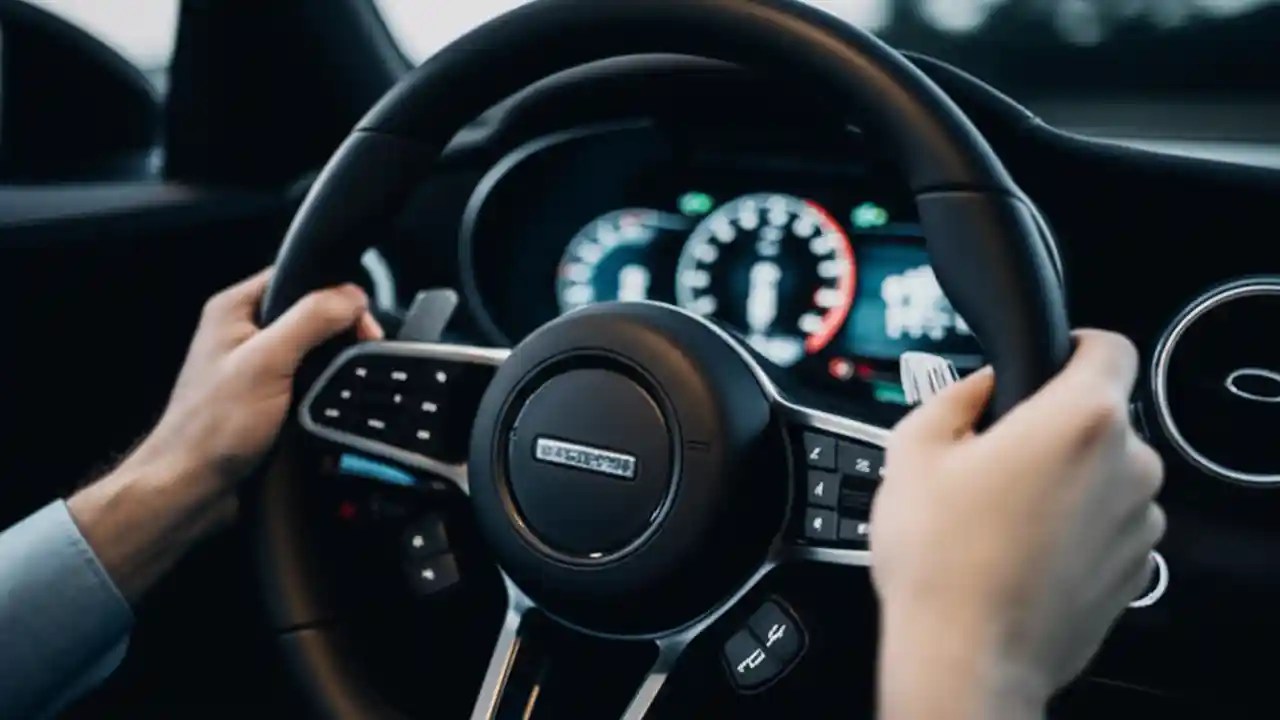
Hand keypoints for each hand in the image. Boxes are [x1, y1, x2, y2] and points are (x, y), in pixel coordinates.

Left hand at [124, 268, 382, 490]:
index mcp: (235, 308)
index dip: (335, 294)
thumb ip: (310, 320)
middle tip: (362, 354)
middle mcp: (244, 330)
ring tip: (348, 382)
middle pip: (310, 312)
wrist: (193, 485)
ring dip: (334, 363)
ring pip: (313, 347)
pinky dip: (324, 387)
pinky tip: (331, 401)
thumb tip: (352, 295)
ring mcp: (256, 364)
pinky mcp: (267, 394)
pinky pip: (308, 378)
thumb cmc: (215, 425)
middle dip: (341, 332)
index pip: (298, 277)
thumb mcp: (267, 361)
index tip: (361, 323)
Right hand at [872, 330, 1163, 719]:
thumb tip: (979, 386)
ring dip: (1064, 480)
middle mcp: (1128, 465)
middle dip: (1050, 426)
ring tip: (999, 514)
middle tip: (991, 458)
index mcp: (1081, 419)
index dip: (1072, 345)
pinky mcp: (1136, 568)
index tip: (1046, 362)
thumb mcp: (912, 449)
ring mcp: (1138, 522)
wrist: (966, 656)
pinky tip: (1019, 549)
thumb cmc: (941, 560)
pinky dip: (1074, 527)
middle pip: (1100, 416)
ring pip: (1104, 473)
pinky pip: (1107, 524)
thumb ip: (954, 395)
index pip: (1110, 345)